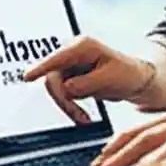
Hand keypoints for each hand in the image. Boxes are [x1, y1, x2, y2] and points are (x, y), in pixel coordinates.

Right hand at [23, 36, 155, 123]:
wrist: (137, 80)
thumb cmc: (127, 73)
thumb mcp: (109, 79)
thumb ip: (85, 84)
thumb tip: (66, 89)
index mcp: (83, 46)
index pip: (57, 58)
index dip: (41, 68)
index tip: (28, 77)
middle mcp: (74, 53)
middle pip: (54, 77)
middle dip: (63, 100)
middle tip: (78, 117)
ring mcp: (71, 65)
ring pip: (57, 88)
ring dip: (68, 105)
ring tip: (84, 119)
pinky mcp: (72, 77)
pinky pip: (63, 94)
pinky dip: (71, 106)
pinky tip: (83, 115)